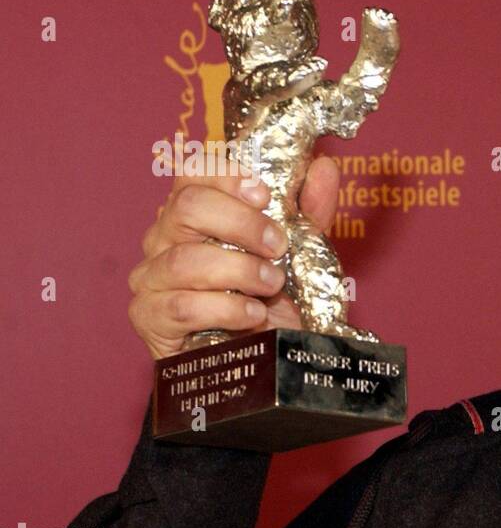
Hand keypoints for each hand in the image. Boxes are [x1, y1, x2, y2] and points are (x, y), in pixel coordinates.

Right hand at [127, 157, 340, 359]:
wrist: (257, 361)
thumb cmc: (268, 300)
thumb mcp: (298, 252)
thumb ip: (310, 211)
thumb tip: (324, 166)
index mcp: (195, 212)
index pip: (193, 171)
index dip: (227, 174)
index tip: (264, 195)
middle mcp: (164, 238)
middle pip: (188, 206)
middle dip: (243, 224)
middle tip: (278, 246)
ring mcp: (150, 277)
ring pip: (186, 259)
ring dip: (240, 270)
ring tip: (271, 285)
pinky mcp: (149, 318)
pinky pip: (182, 305)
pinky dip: (226, 308)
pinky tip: (252, 314)